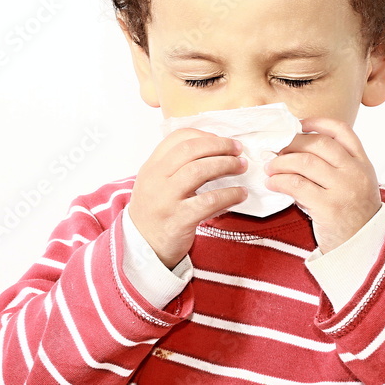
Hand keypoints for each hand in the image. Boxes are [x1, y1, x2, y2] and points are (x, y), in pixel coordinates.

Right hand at [128, 129, 247, 269]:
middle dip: (219, 146)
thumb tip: (213, 149)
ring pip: (199, 170)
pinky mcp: (179, 220)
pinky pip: (209, 201)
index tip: (222, 142)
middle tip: (238, 151)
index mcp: (151, 166)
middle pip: (190, 150)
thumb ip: (176, 166)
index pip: (178, 138)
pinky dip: (230, 194)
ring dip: (226, 165)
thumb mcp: (156, 183)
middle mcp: (156, 179)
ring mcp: (166, 199)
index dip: (204, 136)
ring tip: (241, 167)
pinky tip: (240, 194)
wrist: (142, 248)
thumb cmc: (156, 212)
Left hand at [263, 117, 380, 253]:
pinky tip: (272, 184)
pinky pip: (296, 185)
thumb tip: (292, 150)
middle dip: (292, 143)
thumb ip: (334, 166)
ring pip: (305, 162)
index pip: (342, 131)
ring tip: (269, 168)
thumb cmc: (352, 216)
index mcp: (363, 164)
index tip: (298, 124)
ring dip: (281, 162)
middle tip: (275, 150)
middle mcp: (356, 173)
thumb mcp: (354, 185)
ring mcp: (344, 189)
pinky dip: (279, 181)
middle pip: (319, 143)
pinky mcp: (328, 207)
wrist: (364, 249)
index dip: (318, 123)